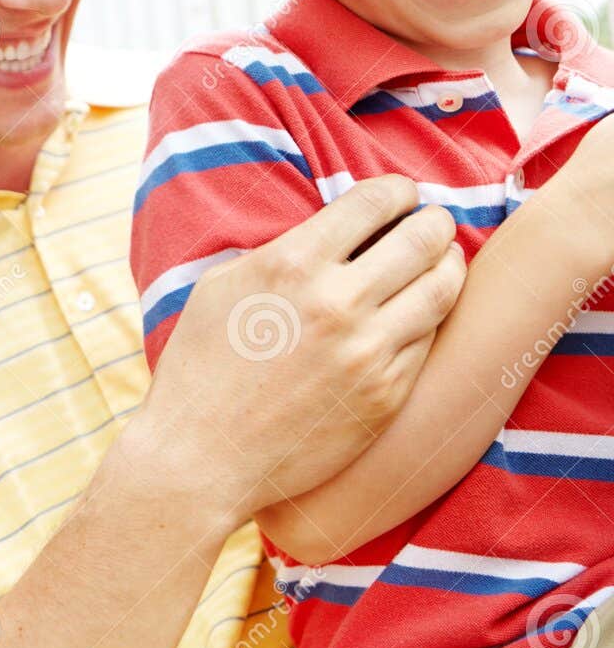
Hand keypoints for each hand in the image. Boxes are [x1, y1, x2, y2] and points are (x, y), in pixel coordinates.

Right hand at [128, 175, 465, 518]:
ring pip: (444, 288)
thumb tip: (324, 232)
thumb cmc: (199, 367)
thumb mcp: (219, 287)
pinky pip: (429, 341)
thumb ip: (276, 252)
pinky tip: (417, 314)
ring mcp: (369, 352)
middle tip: (432, 224)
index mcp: (293, 263)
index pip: (376, 200)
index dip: (398, 191)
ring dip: (448, 265)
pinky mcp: (386, 395)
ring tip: (441, 262)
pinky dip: (429, 319)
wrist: (201, 457)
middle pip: (426, 237)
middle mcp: (338, 302)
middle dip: (435, 222)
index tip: (400, 195)